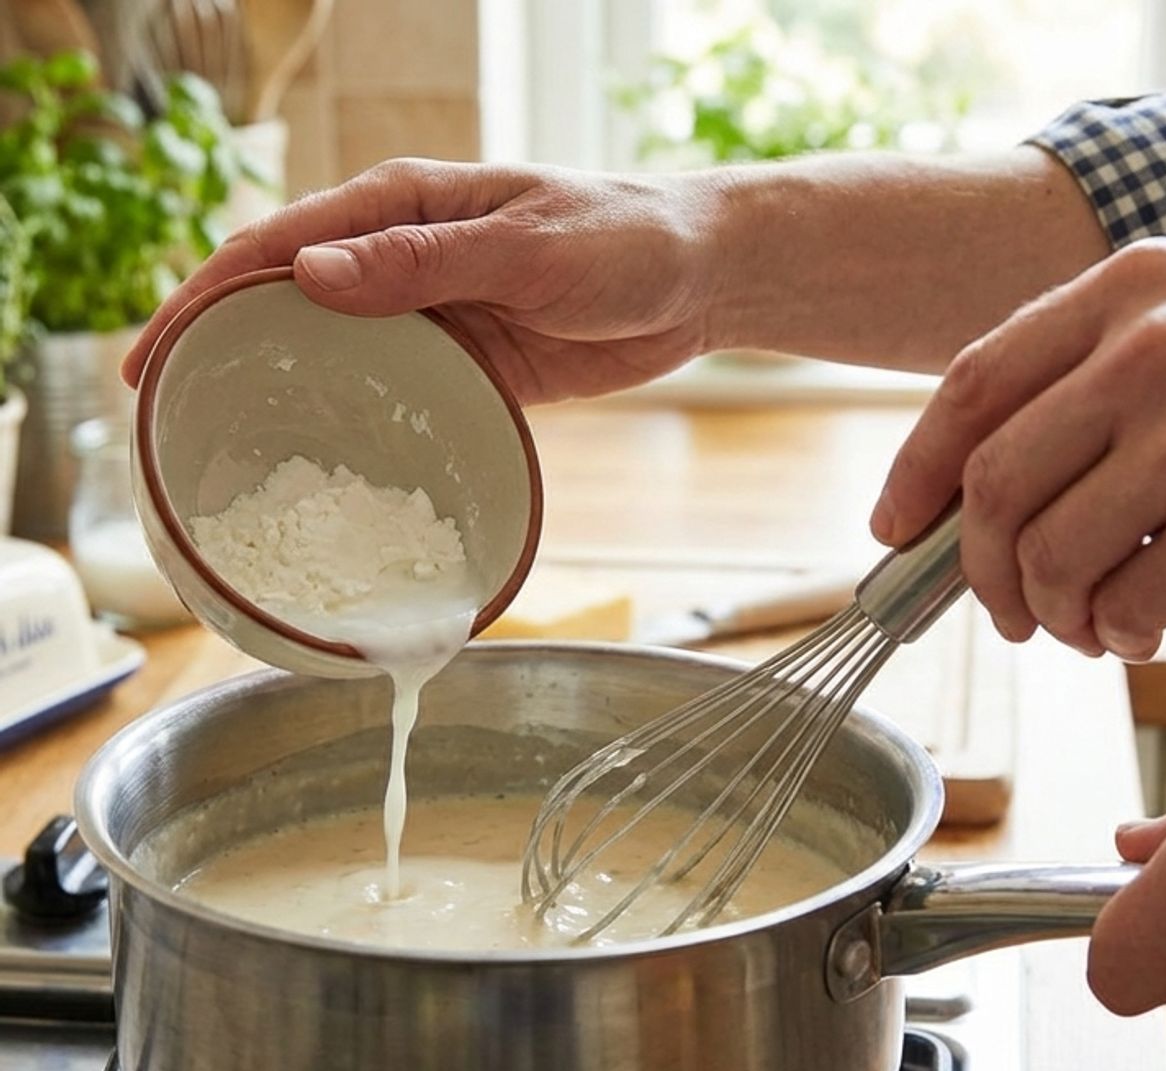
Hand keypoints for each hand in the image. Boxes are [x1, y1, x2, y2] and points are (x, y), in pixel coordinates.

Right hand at [122, 159, 721, 403]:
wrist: (699, 280)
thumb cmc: (623, 240)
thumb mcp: (524, 247)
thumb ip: (422, 262)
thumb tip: (308, 273)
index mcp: (405, 205)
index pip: (280, 245)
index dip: (206, 296)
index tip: (153, 354)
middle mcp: (406, 258)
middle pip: (292, 304)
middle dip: (227, 350)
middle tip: (170, 416)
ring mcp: (436, 315)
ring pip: (341, 354)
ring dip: (289, 393)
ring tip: (232, 449)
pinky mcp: (472, 364)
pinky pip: (402, 393)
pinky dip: (365, 421)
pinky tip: (333, 458)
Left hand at [870, 237, 1165, 659]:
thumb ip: (1081, 385)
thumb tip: (951, 495)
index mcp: (1131, 292)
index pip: (974, 384)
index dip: (915, 469)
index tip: (893, 527)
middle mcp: (1156, 350)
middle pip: (992, 482)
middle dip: (976, 569)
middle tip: (1004, 608)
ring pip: (1042, 554)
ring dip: (1047, 611)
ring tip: (1081, 622)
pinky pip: (1120, 602)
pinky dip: (1115, 633)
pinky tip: (1142, 627)